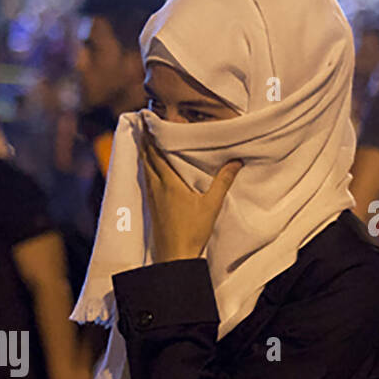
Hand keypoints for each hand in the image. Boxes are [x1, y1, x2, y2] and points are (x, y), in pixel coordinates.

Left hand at [139, 117, 240, 261]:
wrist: (174, 257)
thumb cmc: (191, 232)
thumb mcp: (211, 205)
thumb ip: (223, 181)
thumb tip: (236, 161)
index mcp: (168, 183)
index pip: (156, 153)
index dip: (151, 136)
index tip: (146, 120)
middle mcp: (156, 188)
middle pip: (147, 159)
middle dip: (144, 141)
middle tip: (143, 125)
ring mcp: (152, 198)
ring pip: (145, 170)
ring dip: (144, 154)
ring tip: (144, 141)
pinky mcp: (152, 207)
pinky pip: (147, 181)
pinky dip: (146, 169)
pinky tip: (149, 170)